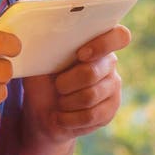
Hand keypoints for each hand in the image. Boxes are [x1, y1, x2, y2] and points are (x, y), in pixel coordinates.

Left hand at [22, 23, 131, 144]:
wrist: (42, 110)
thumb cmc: (40, 78)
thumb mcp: (38, 60)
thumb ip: (44, 46)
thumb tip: (35, 36)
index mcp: (94, 42)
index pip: (119, 36)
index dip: (103, 44)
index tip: (80, 55)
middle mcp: (109, 63)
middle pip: (91, 72)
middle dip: (65, 83)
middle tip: (56, 86)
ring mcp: (113, 87)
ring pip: (90, 96)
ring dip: (66, 101)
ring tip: (59, 100)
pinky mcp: (110, 110)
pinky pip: (91, 115)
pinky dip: (69, 118)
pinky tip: (61, 115)